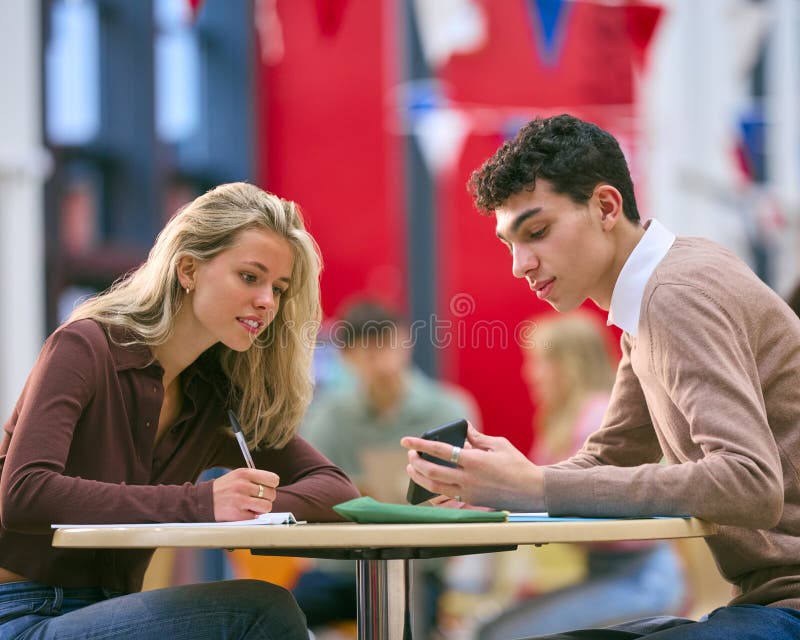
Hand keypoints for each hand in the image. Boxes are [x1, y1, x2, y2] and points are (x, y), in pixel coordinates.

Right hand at [212, 468, 279, 520]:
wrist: (204, 500)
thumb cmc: (224, 488)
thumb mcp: (238, 476)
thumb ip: (255, 478)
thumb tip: (272, 486)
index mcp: (245, 473)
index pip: (273, 479)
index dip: (272, 485)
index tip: (267, 488)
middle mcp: (243, 485)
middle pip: (271, 494)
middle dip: (267, 498)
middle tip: (257, 499)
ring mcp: (240, 500)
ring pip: (267, 506)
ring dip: (261, 509)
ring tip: (252, 506)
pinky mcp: (237, 514)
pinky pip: (256, 517)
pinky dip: (252, 516)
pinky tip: (244, 511)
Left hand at [401, 424, 544, 510]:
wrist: (532, 491)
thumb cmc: (517, 465)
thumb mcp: (498, 445)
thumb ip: (477, 438)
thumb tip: (464, 429)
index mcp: (474, 460)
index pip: (440, 450)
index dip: (420, 444)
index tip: (405, 441)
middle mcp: (468, 478)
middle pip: (431, 471)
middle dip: (415, 462)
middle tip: (410, 455)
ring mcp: (468, 493)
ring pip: (434, 487)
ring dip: (419, 478)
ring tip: (411, 468)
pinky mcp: (471, 502)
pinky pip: (445, 497)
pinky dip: (431, 491)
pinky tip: (426, 483)